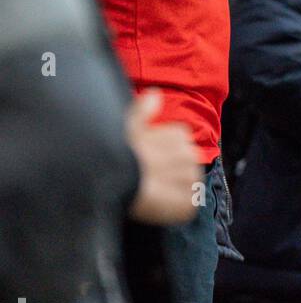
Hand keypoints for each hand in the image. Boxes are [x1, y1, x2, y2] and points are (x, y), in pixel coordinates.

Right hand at [126, 90, 201, 225]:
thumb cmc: (117, 152)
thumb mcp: (127, 126)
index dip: (164, 152)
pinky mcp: (188, 204)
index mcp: (180, 135)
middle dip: (171, 170)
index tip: (147, 157)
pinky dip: (175, 208)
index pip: (180, 143)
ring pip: (188, 185)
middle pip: (186, 164)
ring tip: (151, 190)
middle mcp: (190, 156)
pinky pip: (187, 206)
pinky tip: (157, 205)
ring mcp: (191, 180)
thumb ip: (143, 110)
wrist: (109, 181)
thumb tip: (155, 94)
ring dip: (173, 189)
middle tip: (147, 176)